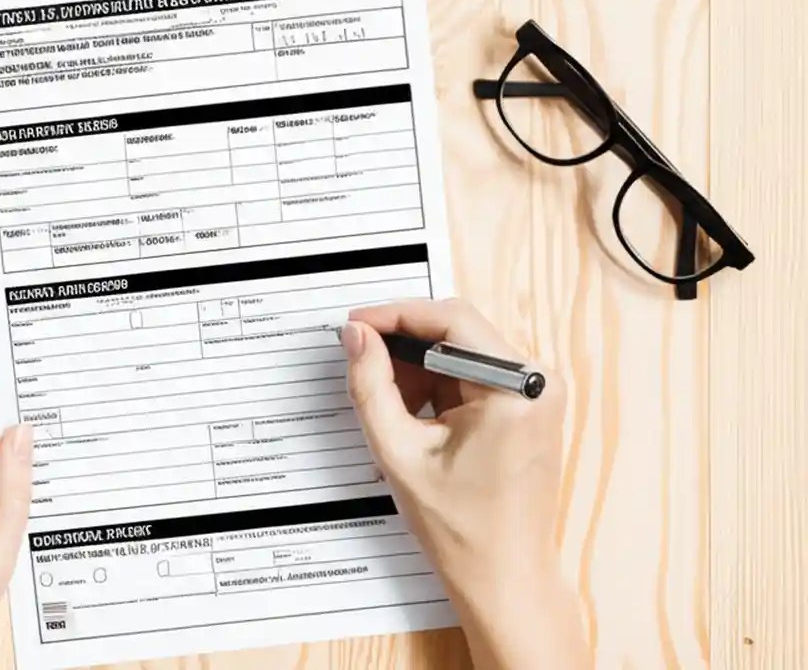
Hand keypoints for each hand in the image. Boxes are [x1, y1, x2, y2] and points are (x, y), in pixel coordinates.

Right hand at [340, 299, 587, 669]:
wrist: (504, 578)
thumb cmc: (464, 530)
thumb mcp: (399, 453)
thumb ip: (371, 386)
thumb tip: (356, 337)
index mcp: (517, 389)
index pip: (450, 319)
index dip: (395, 315)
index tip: (356, 325)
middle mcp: (537, 382)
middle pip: (457, 331)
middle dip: (403, 344)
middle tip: (361, 364)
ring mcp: (536, 394)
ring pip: (460, 352)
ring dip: (417, 367)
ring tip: (388, 406)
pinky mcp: (527, 407)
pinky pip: (472, 375)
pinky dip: (436, 385)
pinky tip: (413, 416)